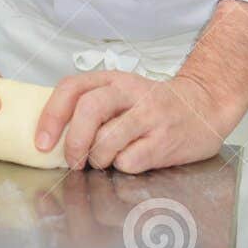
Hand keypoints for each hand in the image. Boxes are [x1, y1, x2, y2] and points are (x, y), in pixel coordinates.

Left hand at [36, 71, 231, 172]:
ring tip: (104, 162)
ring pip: (107, 139)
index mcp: (113, 80)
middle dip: (73, 141)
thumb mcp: (122, 93)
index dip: (51, 116)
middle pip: (88, 109)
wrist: (205, 106)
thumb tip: (53, 135)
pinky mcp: (164, 141)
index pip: (72, 88)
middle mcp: (131, 93)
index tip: (42, 143)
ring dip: (97, 158)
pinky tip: (131, 161)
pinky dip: (122, 167)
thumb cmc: (155, 105)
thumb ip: (91, 106)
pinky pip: (130, 161)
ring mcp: (149, 116)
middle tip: (73, 161)